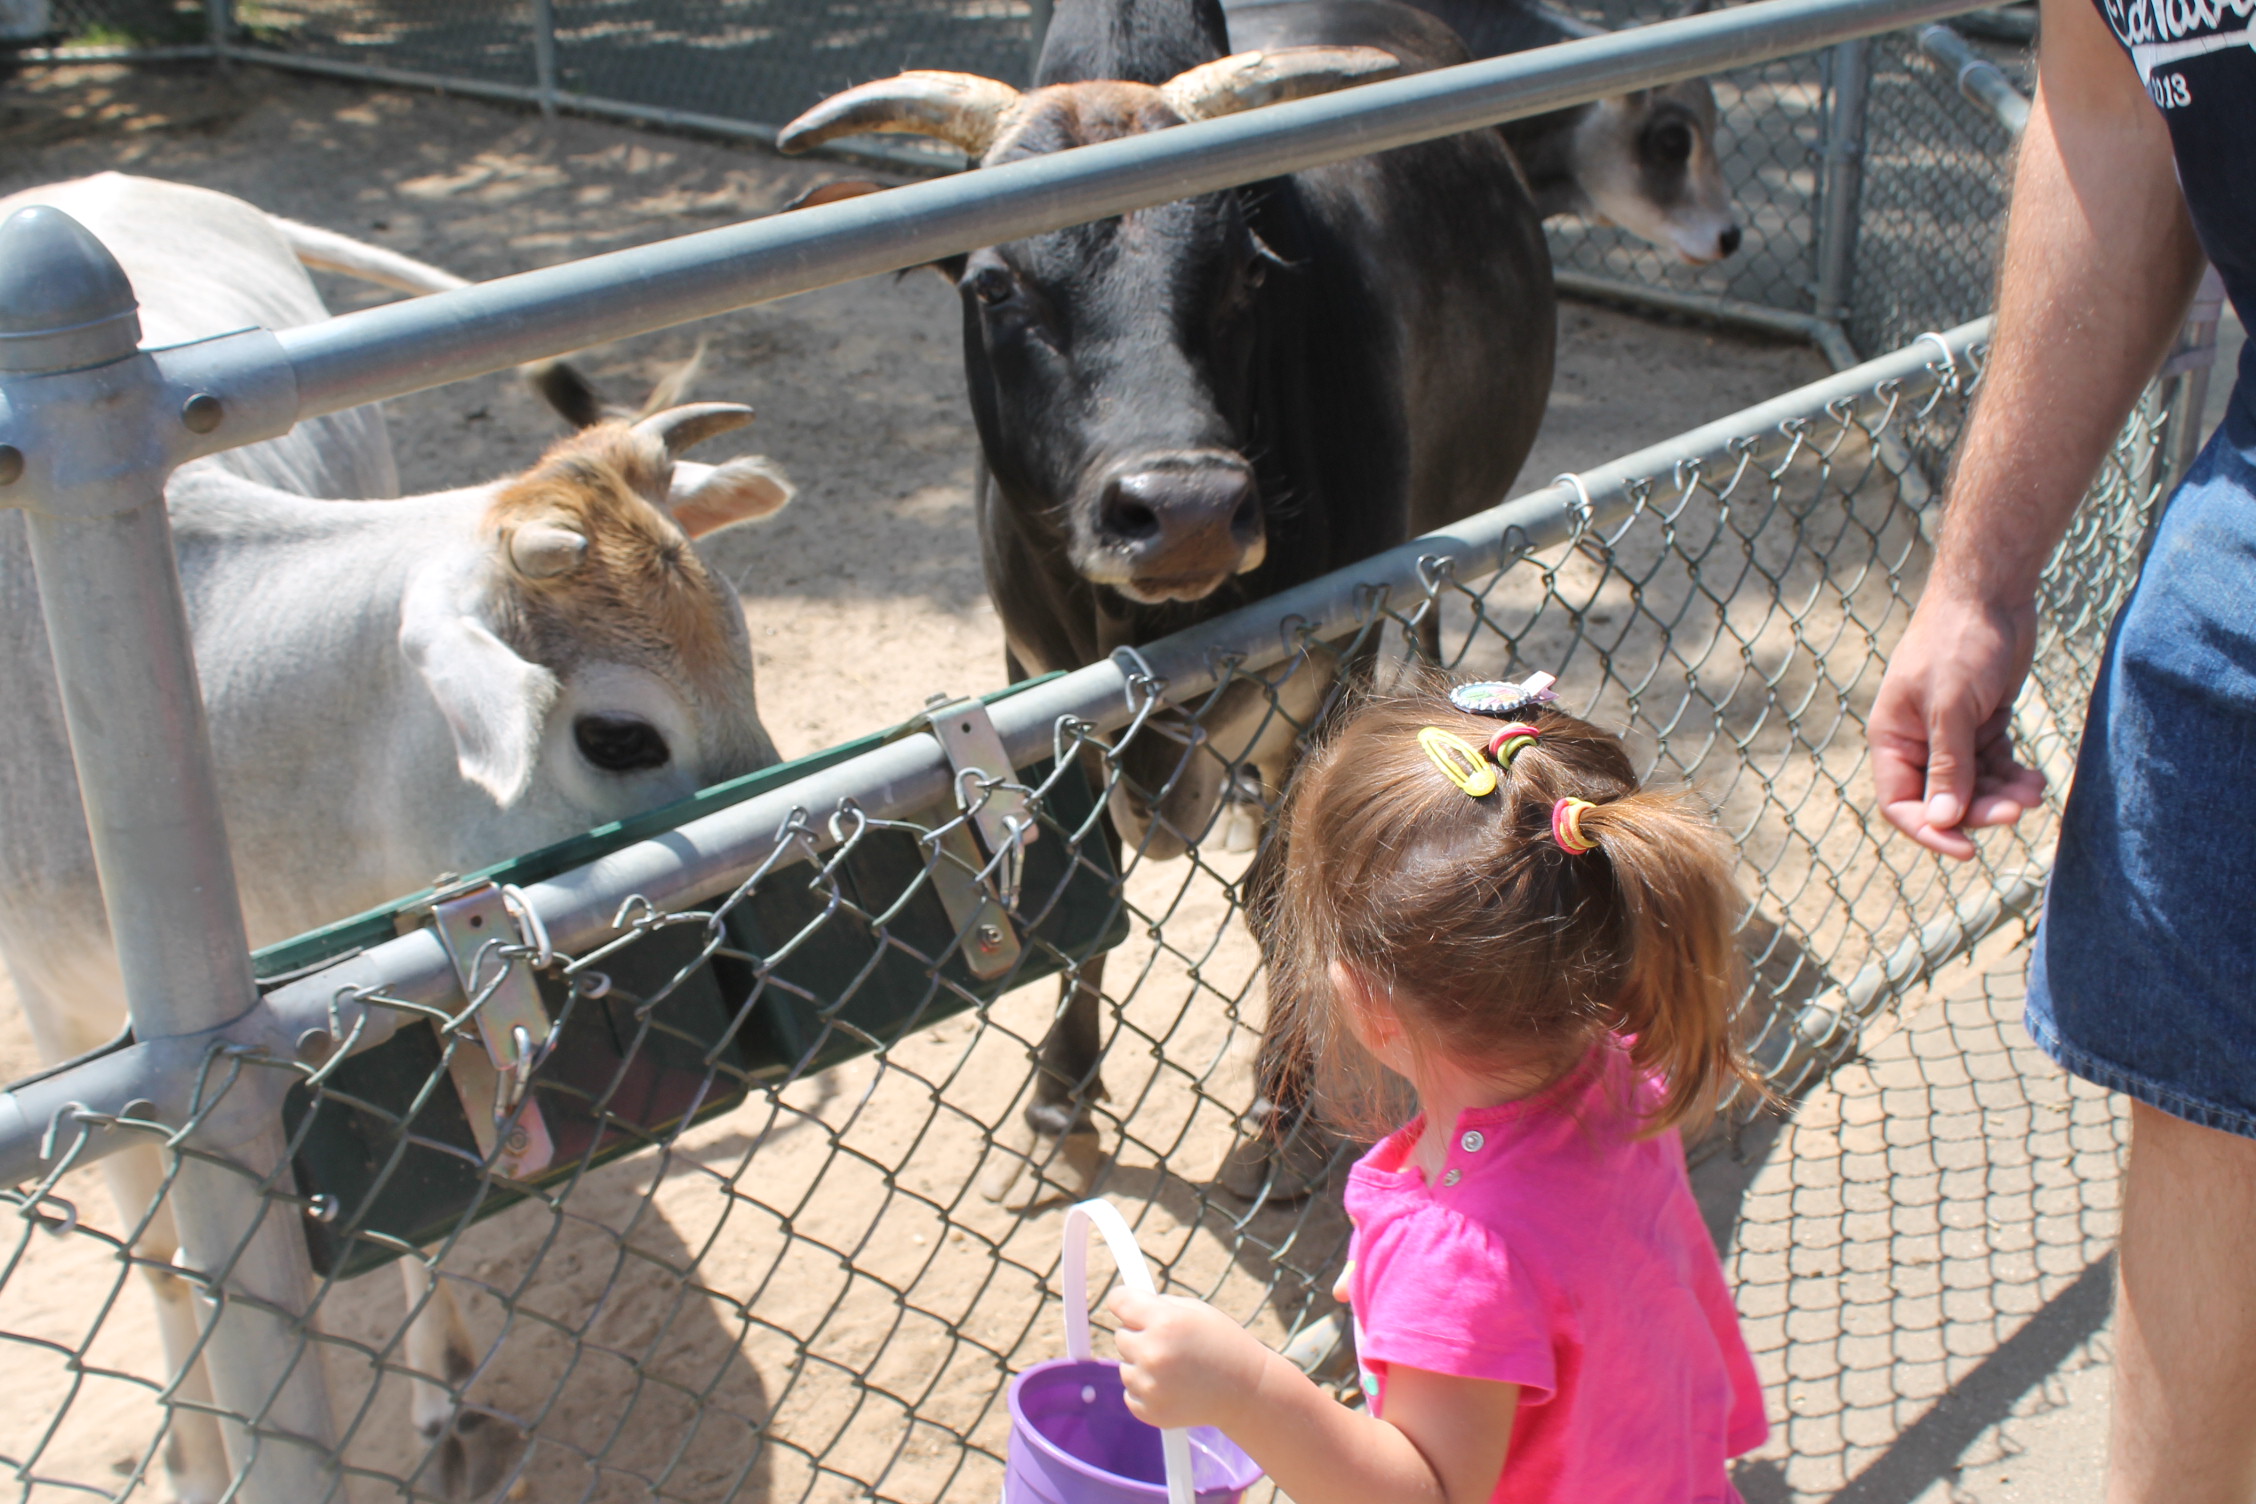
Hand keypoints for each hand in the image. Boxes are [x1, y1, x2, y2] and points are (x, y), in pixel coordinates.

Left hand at [1108, 1289, 1273, 1432]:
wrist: (1247, 1391)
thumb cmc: (1223, 1344)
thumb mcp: (1196, 1310)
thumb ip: (1159, 1304)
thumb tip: (1124, 1303)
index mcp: (1165, 1322)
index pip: (1118, 1301)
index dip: (1123, 1302)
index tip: (1126, 1306)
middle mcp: (1153, 1353)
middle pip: (1120, 1335)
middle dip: (1140, 1335)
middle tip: (1169, 1343)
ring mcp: (1149, 1386)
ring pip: (1125, 1366)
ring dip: (1142, 1365)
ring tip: (1176, 1368)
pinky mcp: (1149, 1412)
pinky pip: (1130, 1393)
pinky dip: (1146, 1391)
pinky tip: (1173, 1387)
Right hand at [1868, 583, 2047, 859]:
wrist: (1990, 593)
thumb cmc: (1958, 641)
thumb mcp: (1951, 706)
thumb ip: (1948, 764)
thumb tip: (1944, 820)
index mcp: (1892, 737)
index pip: (1901, 803)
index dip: (1930, 830)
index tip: (1968, 849)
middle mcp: (1917, 741)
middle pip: (1943, 799)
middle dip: (1979, 809)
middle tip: (2017, 810)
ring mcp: (1951, 733)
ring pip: (1974, 785)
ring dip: (2003, 795)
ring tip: (2035, 792)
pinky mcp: (1982, 723)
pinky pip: (1995, 765)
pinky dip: (2014, 776)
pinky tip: (2037, 779)